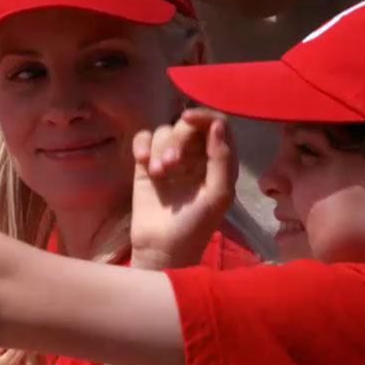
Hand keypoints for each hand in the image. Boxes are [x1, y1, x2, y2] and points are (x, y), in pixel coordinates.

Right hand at [130, 109, 236, 268]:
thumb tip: (217, 124)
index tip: (188, 119)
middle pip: (187, 126)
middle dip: (178, 139)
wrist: (161, 248)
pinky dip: (142, 145)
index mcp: (219, 162)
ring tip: (159, 174)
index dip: (204, 116)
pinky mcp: (147, 165)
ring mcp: (171, 159)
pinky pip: (144, 138)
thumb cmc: (195, 226)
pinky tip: (142, 161)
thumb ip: (222, 159)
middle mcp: (196, 156)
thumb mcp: (217, 195)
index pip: (217, 124)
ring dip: (160, 149)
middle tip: (171, 164)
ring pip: (165, 131)